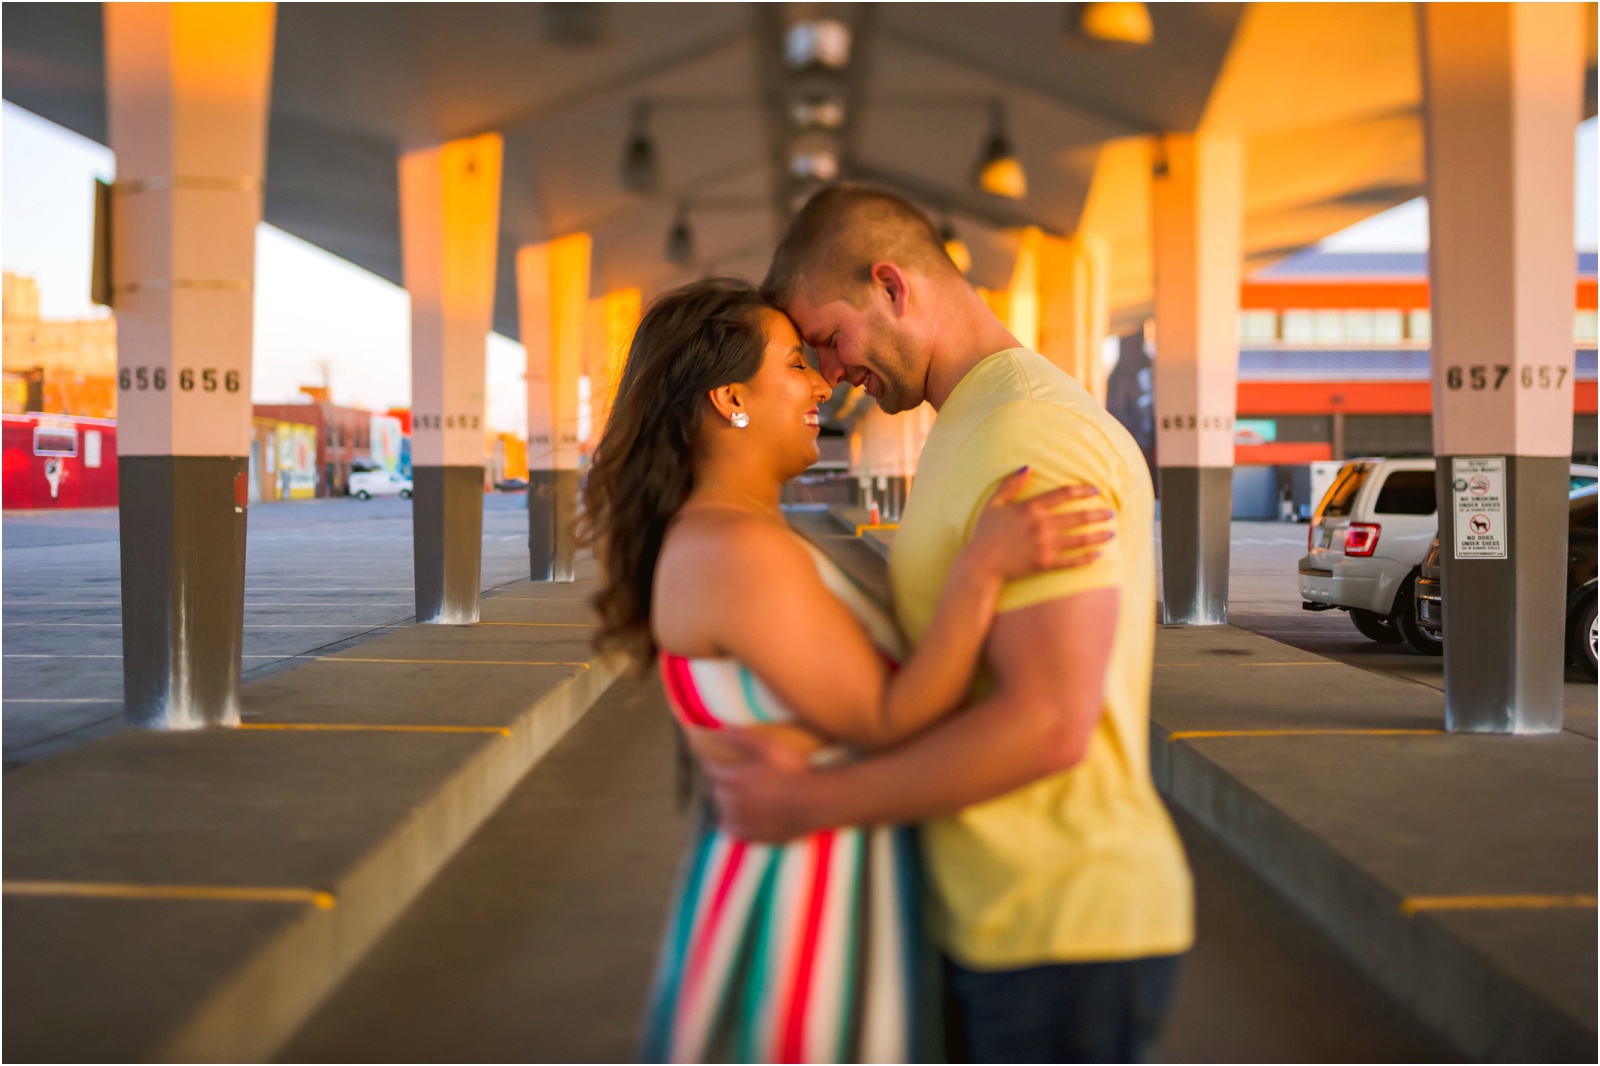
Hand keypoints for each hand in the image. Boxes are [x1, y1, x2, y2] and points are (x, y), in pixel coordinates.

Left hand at [700, 726, 827, 841]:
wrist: (814, 801)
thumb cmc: (793, 771)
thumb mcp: (769, 747)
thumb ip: (742, 738)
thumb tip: (720, 730)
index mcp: (735, 779)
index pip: (712, 770)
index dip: (712, 763)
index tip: (715, 760)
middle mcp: (734, 801)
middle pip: (716, 791)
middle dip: (719, 783)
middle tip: (728, 776)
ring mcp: (743, 820)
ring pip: (721, 812)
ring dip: (723, 803)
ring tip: (732, 796)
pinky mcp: (753, 835)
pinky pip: (732, 830)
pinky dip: (730, 823)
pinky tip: (737, 817)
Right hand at [965, 467, 1114, 582]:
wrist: (980, 564)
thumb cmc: (985, 533)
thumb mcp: (994, 504)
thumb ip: (1011, 484)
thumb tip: (1027, 467)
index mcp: (1031, 508)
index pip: (1063, 494)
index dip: (1082, 491)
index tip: (1095, 490)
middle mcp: (1041, 525)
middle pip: (1078, 517)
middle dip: (1098, 514)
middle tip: (1111, 513)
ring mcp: (1045, 545)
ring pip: (1080, 539)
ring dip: (1099, 535)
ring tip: (1112, 532)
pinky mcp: (1045, 563)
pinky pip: (1072, 561)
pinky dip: (1087, 559)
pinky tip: (1099, 555)